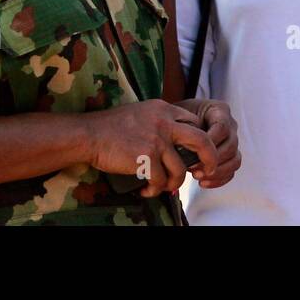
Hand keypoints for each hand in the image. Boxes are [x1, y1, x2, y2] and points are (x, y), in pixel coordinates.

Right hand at [76, 98, 219, 197]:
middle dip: (210, 159)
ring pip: (181, 169)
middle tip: (206, 171)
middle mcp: (165, 122)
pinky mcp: (146, 157)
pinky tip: (144, 191)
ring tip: (162, 188)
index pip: (194, 122)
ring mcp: (157, 139)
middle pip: (202, 140)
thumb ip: (159, 121)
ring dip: (174, 183)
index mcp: (164, 109)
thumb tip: (174, 142)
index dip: (199, 140)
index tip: (193, 154)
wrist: (89, 134)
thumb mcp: (141, 112)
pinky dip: (154, 190)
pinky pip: (160, 181)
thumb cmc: (110, 126)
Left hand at [177, 98, 241, 188]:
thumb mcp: (180, 113)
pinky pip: (232, 171)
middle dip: (212, 160)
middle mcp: (230, 125)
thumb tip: (184, 149)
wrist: (180, 121)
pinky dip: (219, 180)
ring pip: (235, 160)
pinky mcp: (230, 156)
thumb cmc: (180, 116)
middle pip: (231, 145)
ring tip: (198, 176)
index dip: (210, 143)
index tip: (194, 152)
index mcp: (219, 111)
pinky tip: (203, 183)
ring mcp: (232, 141)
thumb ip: (185, 127)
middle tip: (194, 168)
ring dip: (217, 172)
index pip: (222, 127)